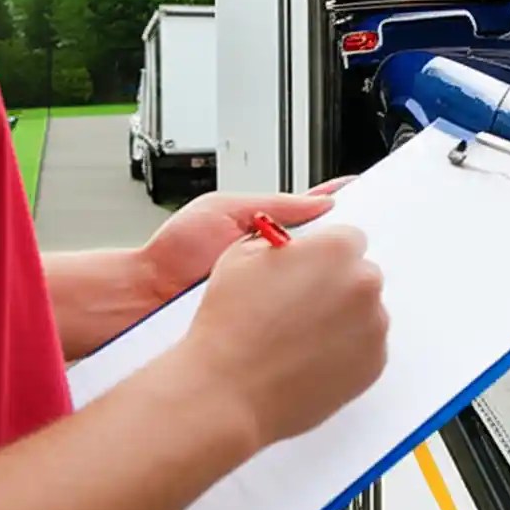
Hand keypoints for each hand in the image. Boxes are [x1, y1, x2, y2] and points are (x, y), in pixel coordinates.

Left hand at [139, 177, 356, 303]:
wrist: (145, 296)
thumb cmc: (173, 252)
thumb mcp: (223, 209)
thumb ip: (272, 204)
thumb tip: (320, 201)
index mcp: (266, 228)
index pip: (313, 211)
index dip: (338, 201)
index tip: (362, 191)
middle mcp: (274, 259)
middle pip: (322, 247)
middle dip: (343, 240)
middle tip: (363, 233)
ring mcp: (274, 290)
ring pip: (316, 279)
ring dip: (331, 274)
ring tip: (349, 261)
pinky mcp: (270, 318)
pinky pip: (299, 309)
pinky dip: (313, 306)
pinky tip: (327, 298)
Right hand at [180, 223, 388, 445]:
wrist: (227, 391)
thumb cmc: (230, 326)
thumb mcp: (241, 256)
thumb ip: (279, 240)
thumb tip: (296, 246)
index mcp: (336, 250)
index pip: (348, 239)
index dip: (324, 255)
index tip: (311, 268)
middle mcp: (363, 284)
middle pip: (360, 275)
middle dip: (336, 285)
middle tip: (300, 306)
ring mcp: (374, 325)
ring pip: (365, 312)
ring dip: (342, 319)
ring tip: (299, 338)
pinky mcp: (375, 362)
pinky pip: (365, 347)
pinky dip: (345, 350)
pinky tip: (309, 357)